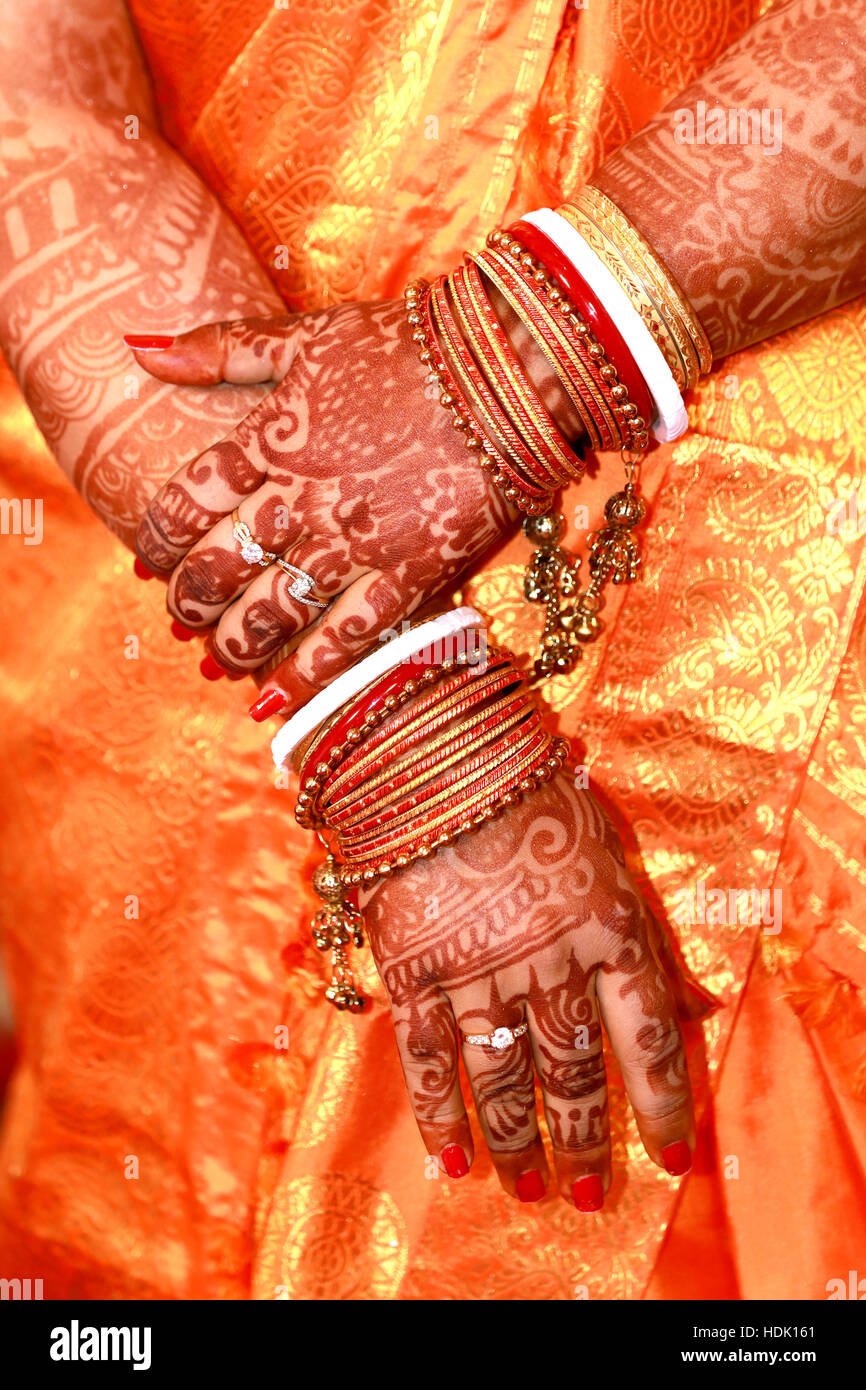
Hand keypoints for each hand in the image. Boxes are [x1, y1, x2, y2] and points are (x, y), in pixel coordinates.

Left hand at [129, 302, 517, 708]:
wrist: (508, 372)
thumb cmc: (406, 345)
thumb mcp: (304, 334)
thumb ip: (220, 348)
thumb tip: (136, 345)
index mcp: (272, 438)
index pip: (189, 499)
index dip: (159, 537)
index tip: (148, 557)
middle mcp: (304, 498)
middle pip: (221, 564)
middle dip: (190, 601)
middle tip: (181, 619)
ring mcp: (358, 542)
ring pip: (274, 610)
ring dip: (236, 642)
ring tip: (219, 659)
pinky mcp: (411, 573)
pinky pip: (348, 637)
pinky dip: (308, 673)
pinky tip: (276, 699)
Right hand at [360, 773, 703, 1206]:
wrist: (428, 750)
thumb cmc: (530, 790)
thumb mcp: (609, 852)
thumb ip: (647, 938)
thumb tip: (698, 1011)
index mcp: (606, 924)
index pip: (646, 1034)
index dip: (662, 1101)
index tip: (668, 1155)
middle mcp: (547, 959)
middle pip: (572, 1069)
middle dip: (583, 1139)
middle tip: (585, 1193)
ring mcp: (475, 970)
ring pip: (502, 1077)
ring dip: (517, 1140)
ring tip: (526, 1188)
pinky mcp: (411, 971)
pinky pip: (426, 1059)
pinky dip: (438, 1113)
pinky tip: (450, 1159)